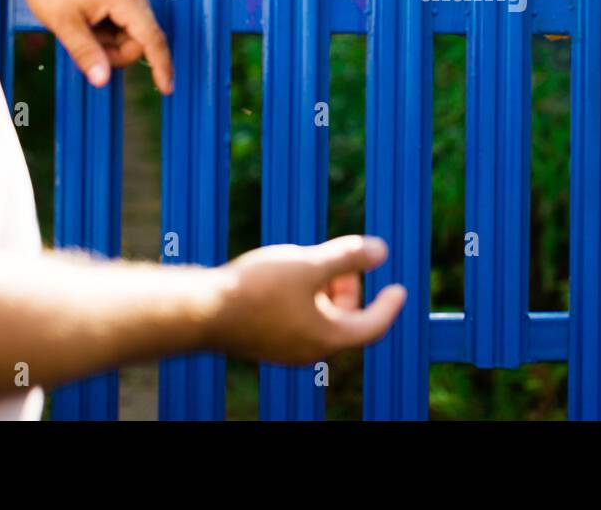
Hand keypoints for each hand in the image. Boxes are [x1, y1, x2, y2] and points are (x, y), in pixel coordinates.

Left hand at [17, 0, 172, 92]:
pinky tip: (84, 20)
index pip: (152, 39)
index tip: (167, 88)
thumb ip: (86, 54)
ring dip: (107, 40)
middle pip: (139, 38)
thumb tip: (102, 82)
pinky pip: (121, 18)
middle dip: (114, 52)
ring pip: (129, 30)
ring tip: (78, 27)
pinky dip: (105, 28)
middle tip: (83, 47)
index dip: (161, 66)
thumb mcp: (64, 23)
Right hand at [210, 235, 405, 363]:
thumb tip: (381, 251)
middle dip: (349, 288)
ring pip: (319, 318)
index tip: (399, 289)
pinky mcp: (263, 339)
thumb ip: (348, 257)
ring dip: (324, 290)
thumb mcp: (309, 264)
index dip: (389, 306)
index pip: (372, 326)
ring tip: (309, 261)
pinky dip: (303, 297)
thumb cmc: (256, 289)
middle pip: (345, 320)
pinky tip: (286, 274)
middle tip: (340, 260)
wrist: (200, 310)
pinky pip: (296, 319)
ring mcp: (283, 347)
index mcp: (326, 338)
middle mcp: (307, 350)